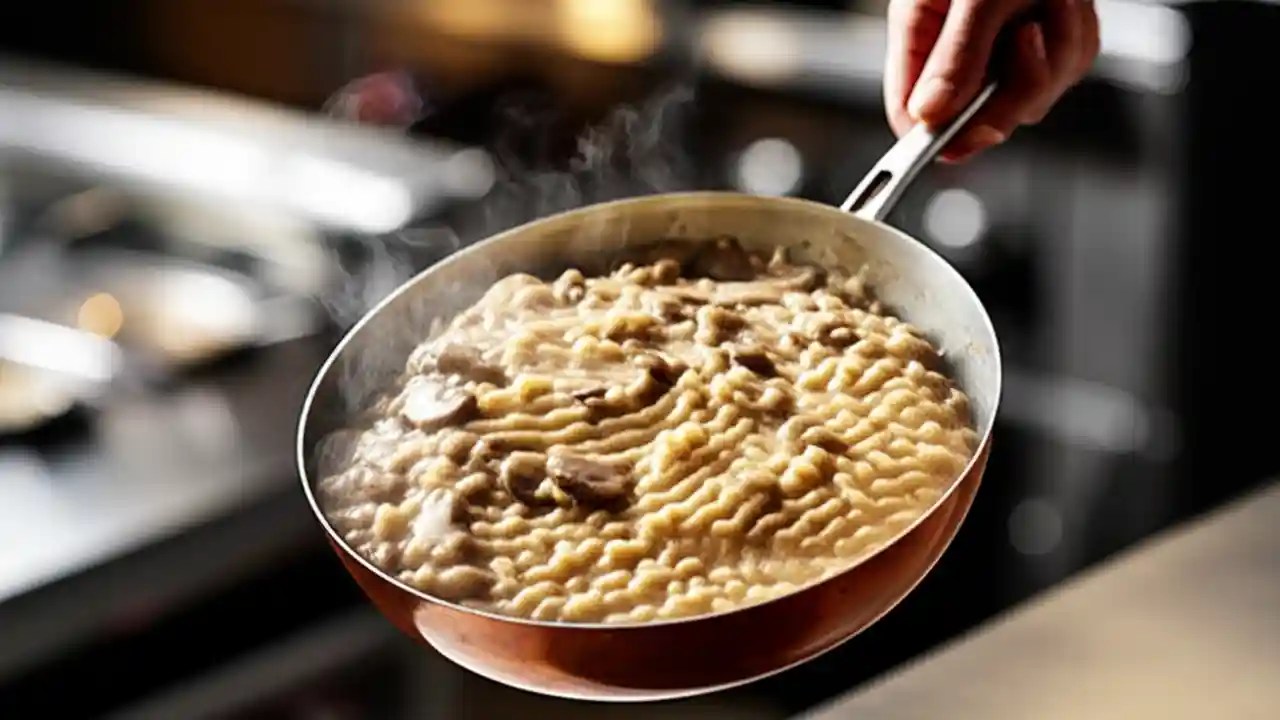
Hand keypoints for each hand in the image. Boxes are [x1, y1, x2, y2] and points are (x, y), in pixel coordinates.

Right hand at [883, 0, 1099, 162]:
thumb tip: (931, 114)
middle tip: (1025, 38)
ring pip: (1031, 98)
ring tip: (1048, 4)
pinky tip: (1061, 6)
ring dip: (1054, 58)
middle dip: (1015, 86)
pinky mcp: (1044, 45)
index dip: (937, 135)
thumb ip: (956, 55)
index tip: (961, 140)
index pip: (912, 113)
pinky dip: (1073, 42)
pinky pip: (1064, 71)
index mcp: (919, 31)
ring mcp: (1003, 50)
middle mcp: (957, 47)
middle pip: (978, 117)